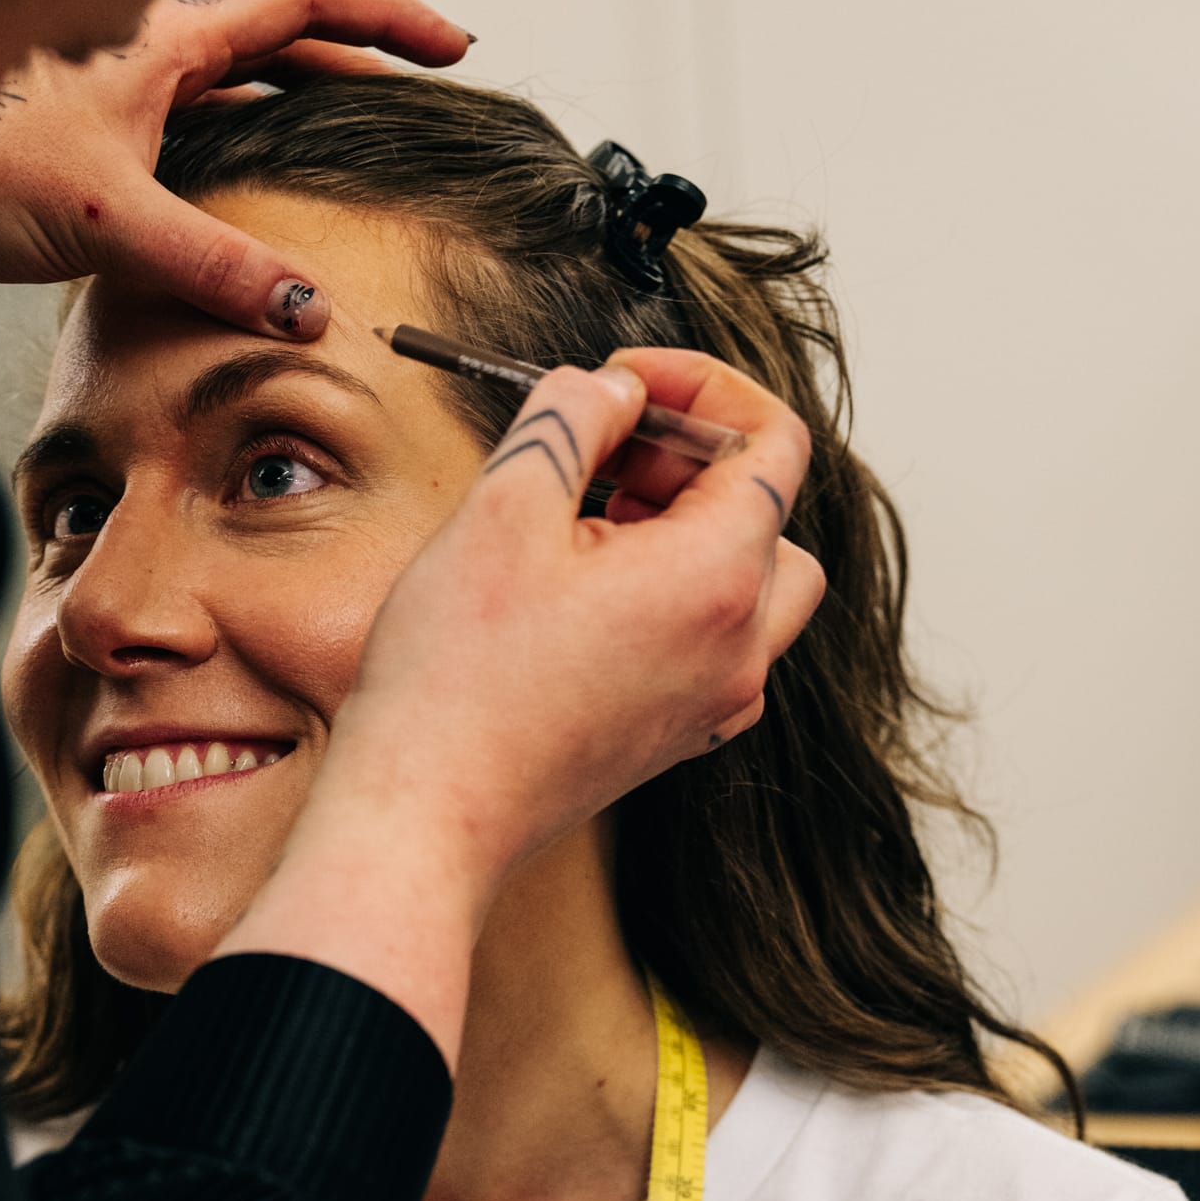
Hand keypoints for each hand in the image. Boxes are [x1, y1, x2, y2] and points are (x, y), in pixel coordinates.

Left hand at [0, 0, 472, 336]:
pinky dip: (234, 156)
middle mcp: (138, 53)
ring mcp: (113, 100)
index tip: (446, 45)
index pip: (299, 1)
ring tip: (352, 125)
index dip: (382, 17)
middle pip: (272, 35)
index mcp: (158, 37)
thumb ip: (213, 264)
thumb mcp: (110, 221)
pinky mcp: (86, 155)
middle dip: (352, 55)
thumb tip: (302, 305)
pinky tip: (248, 191)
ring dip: (293, 100)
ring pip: (228, 84)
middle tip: (418, 79)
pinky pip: (185, 141)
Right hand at [321, 348, 823, 890]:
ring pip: (748, 584)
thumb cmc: (456, 679)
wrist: (426, 815)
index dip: (704, 388)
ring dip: (686, 533)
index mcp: (718, 577)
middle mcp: (737, 647)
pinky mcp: (674, 738)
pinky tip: (584, 596)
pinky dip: (669, 599)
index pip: (772, 442)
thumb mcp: (506, 503)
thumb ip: (574, 416)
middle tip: (604, 454)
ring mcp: (712, 703)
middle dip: (695, 463)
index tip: (629, 385)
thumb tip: (611, 391)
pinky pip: (709, 645)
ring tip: (589, 527)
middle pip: (769, 513)